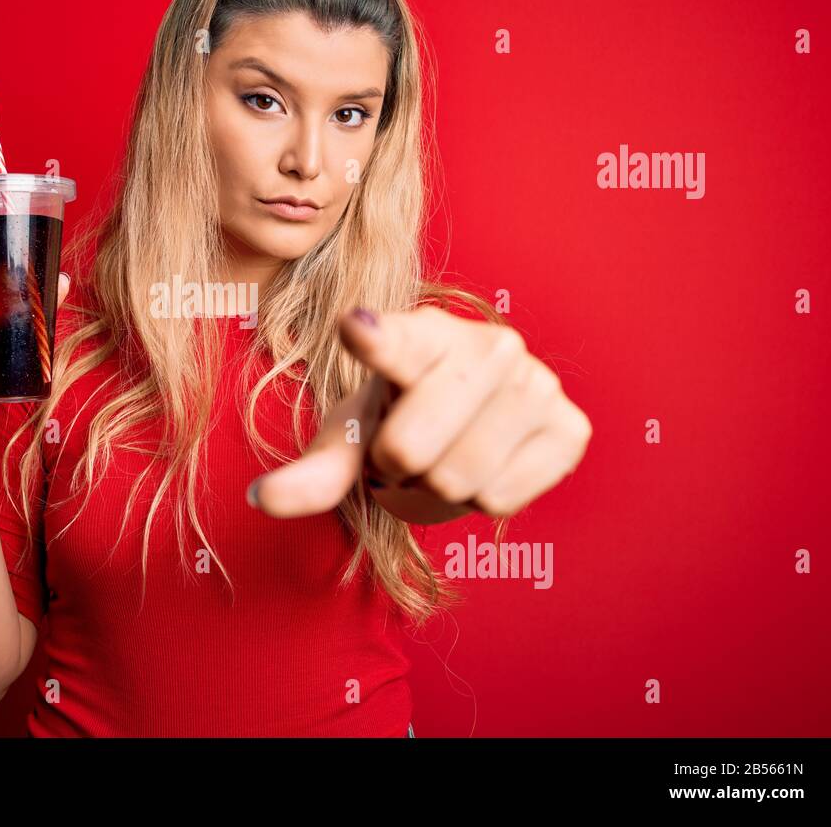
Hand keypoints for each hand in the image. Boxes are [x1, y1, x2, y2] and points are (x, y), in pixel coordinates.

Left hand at [245, 305, 591, 524]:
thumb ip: (313, 470)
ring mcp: (537, 383)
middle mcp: (488, 345)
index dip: (374, 340)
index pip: (395, 341)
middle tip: (401, 453)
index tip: (355, 328)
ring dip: (434, 492)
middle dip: (392, 471)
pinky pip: (501, 499)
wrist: (474, 419)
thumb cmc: (401, 417)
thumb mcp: (351, 435)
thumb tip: (260, 499)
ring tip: (441, 458)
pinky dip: (480, 502)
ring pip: (456, 481)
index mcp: (421, 333)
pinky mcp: (570, 428)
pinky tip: (483, 467)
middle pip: (409, 451)